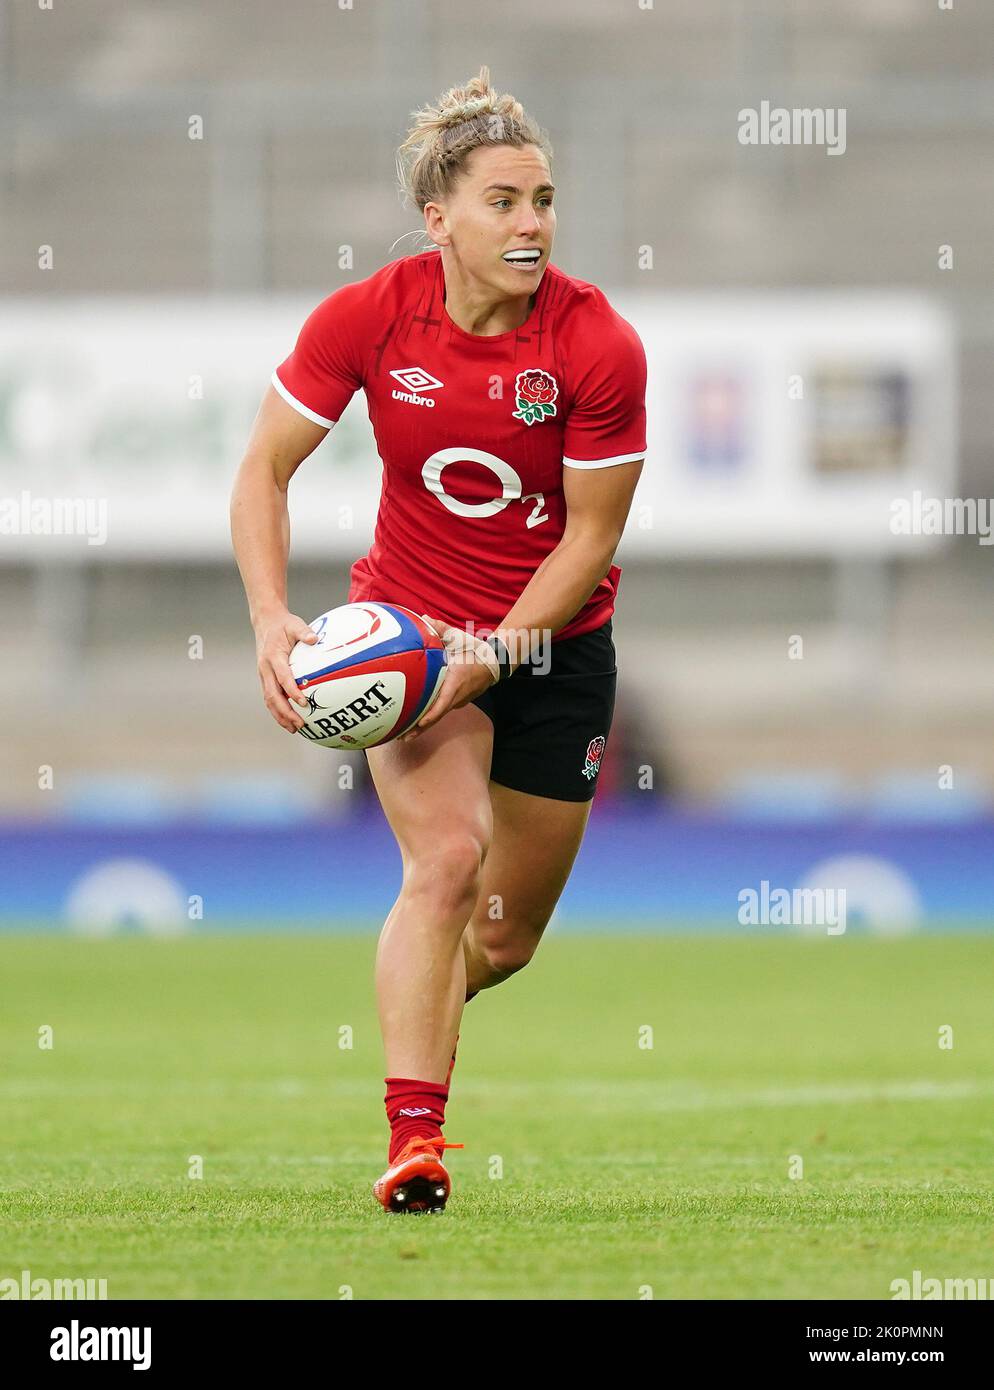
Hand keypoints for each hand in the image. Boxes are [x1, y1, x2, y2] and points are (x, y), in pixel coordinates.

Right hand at [254, 605, 318, 731]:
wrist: (265, 622)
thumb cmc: (283, 624)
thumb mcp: (295, 624)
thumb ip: (304, 632)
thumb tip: (315, 639)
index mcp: (273, 657)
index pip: (282, 678)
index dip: (292, 691)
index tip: (303, 703)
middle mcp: (265, 669)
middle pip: (272, 695)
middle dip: (285, 712)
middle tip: (300, 724)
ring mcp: (263, 675)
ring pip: (269, 700)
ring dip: (280, 716)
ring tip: (294, 729)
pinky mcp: (265, 678)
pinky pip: (270, 698)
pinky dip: (278, 711)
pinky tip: (289, 720)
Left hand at [398, 614, 498, 741]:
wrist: (495, 661)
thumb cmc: (476, 650)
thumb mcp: (459, 638)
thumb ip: (440, 629)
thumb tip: (422, 618)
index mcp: (456, 682)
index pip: (443, 703)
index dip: (430, 715)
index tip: (418, 723)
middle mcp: (457, 696)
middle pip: (437, 717)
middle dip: (419, 729)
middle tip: (403, 738)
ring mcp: (459, 700)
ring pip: (439, 715)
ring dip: (423, 726)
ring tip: (405, 735)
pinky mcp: (459, 700)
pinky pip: (442, 710)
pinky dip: (430, 717)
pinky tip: (416, 720)